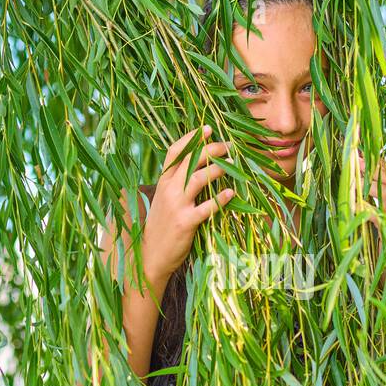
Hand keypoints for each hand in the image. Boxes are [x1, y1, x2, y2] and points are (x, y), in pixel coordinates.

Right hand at [142, 124, 234, 282]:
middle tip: (228, 145)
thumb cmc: (161, 228)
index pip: (175, 152)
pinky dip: (221, 199)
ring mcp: (177, 205)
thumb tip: (198, 169)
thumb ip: (176, 185)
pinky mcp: (187, 222)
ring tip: (233, 165)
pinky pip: (207, 207)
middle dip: (212, 148)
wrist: (151, 256)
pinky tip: (232, 194)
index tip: (207, 128)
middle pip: (191, 160)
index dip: (191, 138)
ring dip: (219, 169)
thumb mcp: (163, 201)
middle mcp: (168, 190)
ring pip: (199, 178)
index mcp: (162, 182)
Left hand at [356, 149, 385, 289]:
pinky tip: (355, 206)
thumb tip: (346, 195)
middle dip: (373, 166)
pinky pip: (383, 220)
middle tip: (353, 156)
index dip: (376, 162)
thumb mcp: (370, 230)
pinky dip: (369, 210)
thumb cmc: (379, 260)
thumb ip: (363, 212)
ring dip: (370, 182)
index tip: (357, 151)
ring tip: (352, 172)